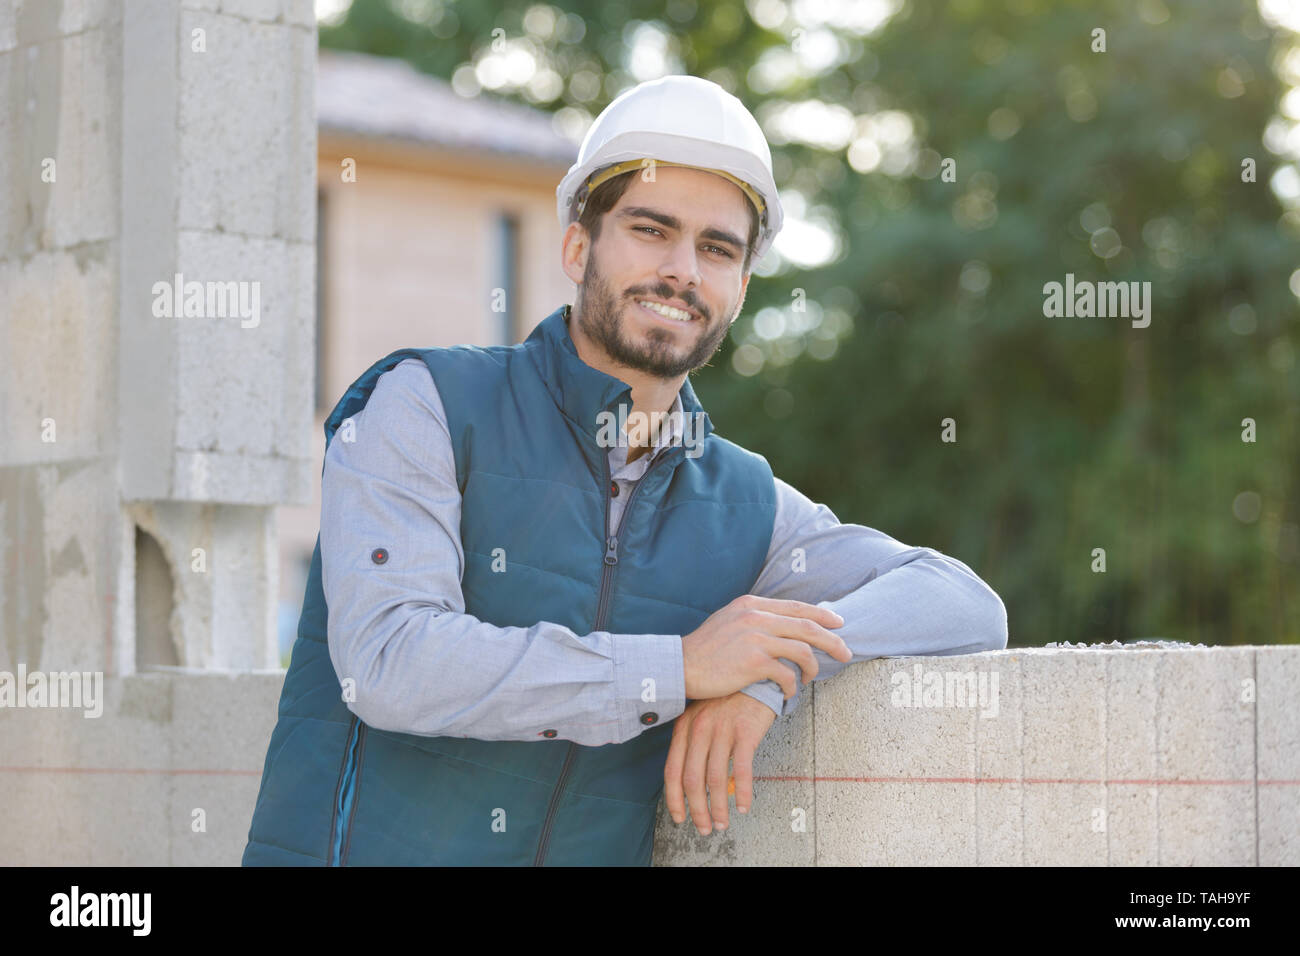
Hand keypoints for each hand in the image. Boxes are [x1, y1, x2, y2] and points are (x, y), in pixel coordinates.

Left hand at [664, 691, 776, 835]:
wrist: (754, 677)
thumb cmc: (728, 701)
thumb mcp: (701, 716)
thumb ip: (692, 743)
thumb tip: (688, 780)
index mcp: (684, 727)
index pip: (672, 771)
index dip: (674, 799)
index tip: (679, 817)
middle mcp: (699, 729)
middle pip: (692, 780)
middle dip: (697, 810)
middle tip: (704, 828)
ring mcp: (722, 730)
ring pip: (715, 779)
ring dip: (718, 807)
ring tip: (722, 823)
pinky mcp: (745, 732)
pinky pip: (742, 770)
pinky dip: (742, 793)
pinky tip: (743, 807)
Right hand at [681, 594, 849, 700]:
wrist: (681, 665)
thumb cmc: (705, 648)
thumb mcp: (729, 620)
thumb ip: (755, 617)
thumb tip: (781, 623)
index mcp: (752, 604)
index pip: (797, 607)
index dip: (822, 614)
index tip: (839, 623)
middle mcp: (756, 617)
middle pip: (808, 626)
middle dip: (833, 641)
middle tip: (846, 653)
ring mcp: (756, 639)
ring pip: (803, 651)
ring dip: (813, 668)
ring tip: (811, 678)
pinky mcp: (753, 663)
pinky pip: (786, 675)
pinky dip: (792, 686)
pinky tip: (788, 693)